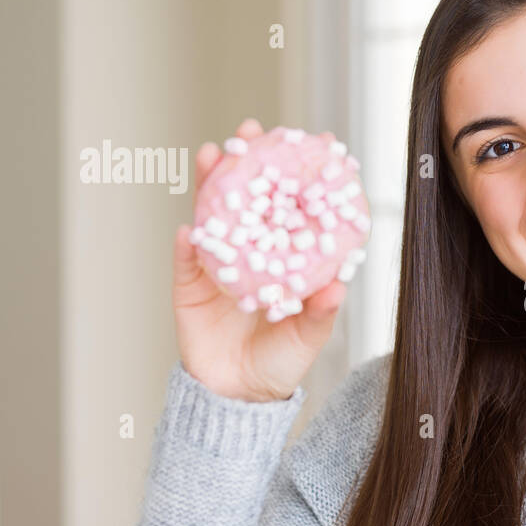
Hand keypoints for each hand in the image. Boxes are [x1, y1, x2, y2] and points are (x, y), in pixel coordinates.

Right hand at [173, 118, 356, 401]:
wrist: (239, 395)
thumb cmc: (282, 361)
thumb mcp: (309, 337)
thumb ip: (321, 312)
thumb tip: (339, 287)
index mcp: (283, 257)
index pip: (291, 207)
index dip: (299, 176)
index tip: (315, 143)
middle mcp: (251, 252)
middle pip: (248, 198)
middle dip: (247, 162)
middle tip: (251, 130)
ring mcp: (217, 265)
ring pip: (212, 216)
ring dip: (209, 184)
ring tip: (211, 155)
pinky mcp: (189, 285)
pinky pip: (185, 260)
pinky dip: (187, 243)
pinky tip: (189, 227)